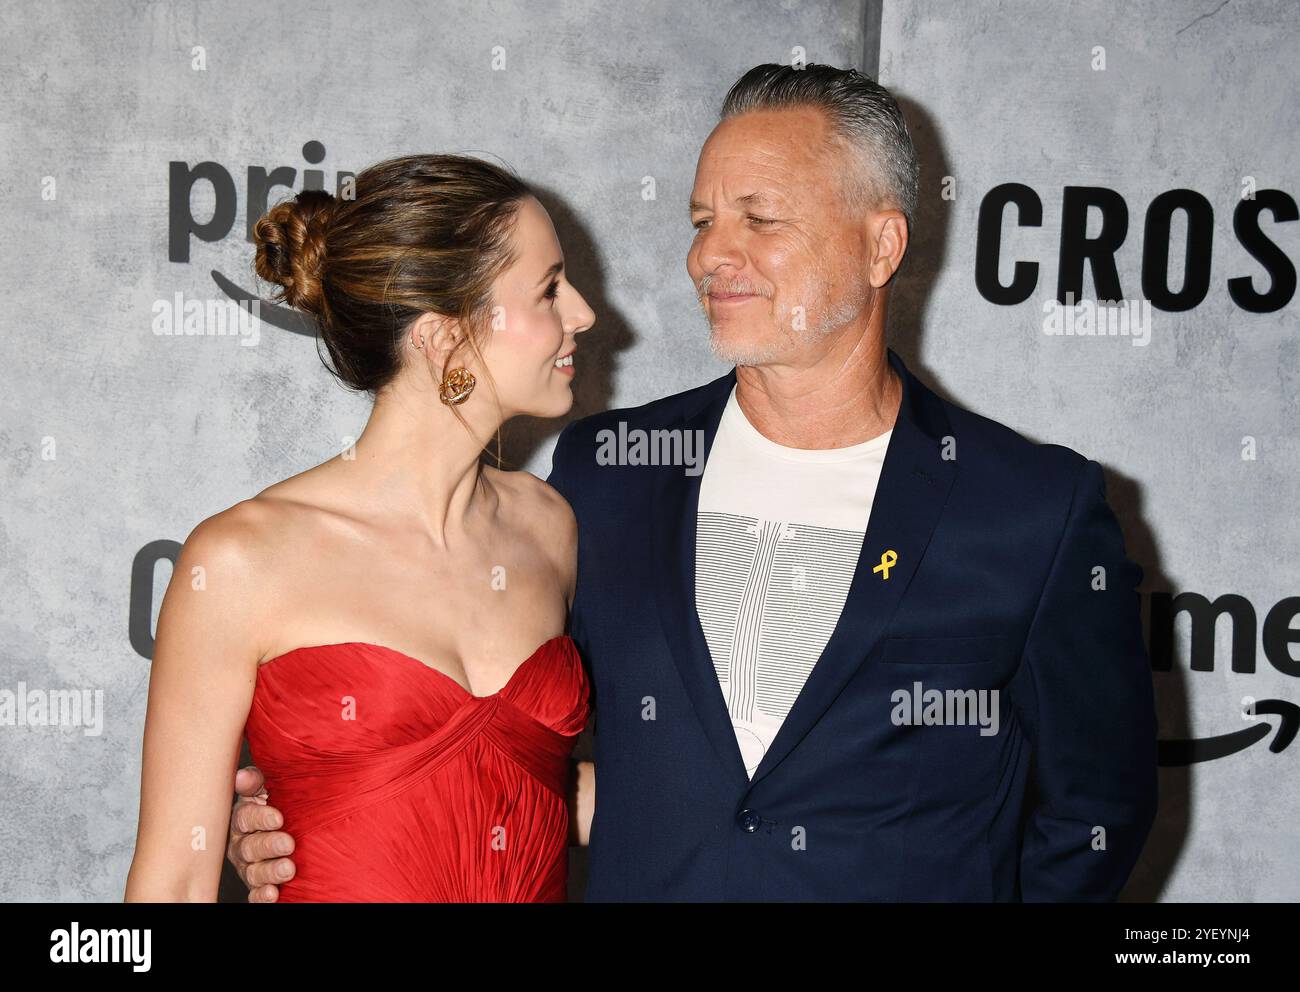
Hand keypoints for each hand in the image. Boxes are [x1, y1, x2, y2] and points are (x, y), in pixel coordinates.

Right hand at [228, 765, 295, 902]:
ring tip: (288, 869)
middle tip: (288, 844)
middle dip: (268, 846)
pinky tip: (273, 894)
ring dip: (270, 872)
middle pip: (249, 847)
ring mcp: (248, 867)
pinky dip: (262, 895)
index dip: (260, 818)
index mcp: (242, 819)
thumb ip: (256, 782)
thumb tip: (242, 776)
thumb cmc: (276, 804)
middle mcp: (241, 845)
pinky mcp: (257, 886)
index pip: (245, 818)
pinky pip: (255, 894)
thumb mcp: (267, 788)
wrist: (288, 826)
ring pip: (253, 872)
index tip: (278, 818)